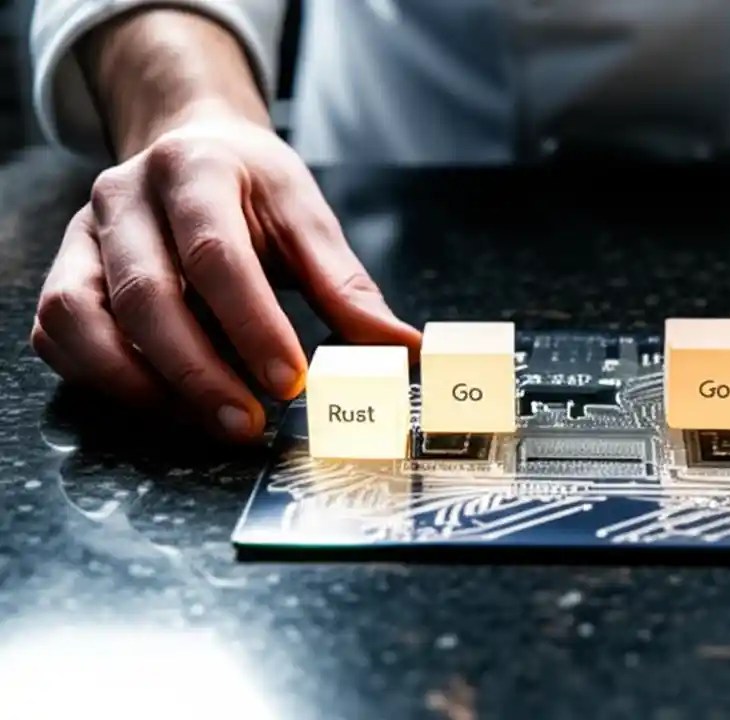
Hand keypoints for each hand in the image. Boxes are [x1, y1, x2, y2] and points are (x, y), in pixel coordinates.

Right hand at [31, 113, 420, 440]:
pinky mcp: (64, 270)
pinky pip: (57, 334)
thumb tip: (405, 353)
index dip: (252, 326)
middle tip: (248, 424)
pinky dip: (100, 377)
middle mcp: (125, 196)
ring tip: (202, 422)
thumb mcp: (307, 221)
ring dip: (139, 384)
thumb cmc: (255, 189)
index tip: (290, 383)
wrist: (191, 146)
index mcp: (196, 170)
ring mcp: (83, 235)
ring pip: (80, 317)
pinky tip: (159, 402)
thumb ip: (347, 290)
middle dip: (197, 372)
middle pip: (144, 294)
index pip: (216, 255)